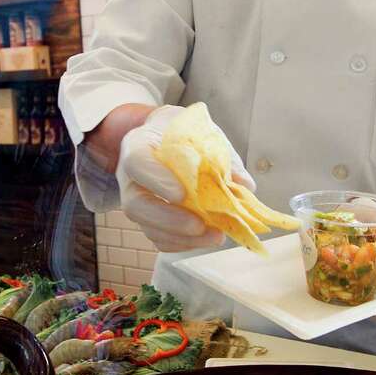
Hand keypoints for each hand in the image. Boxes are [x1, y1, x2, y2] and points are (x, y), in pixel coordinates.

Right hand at [117, 105, 254, 252]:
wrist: (166, 137)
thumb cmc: (184, 133)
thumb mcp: (202, 131)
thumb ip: (222, 157)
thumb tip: (245, 186)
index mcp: (138, 145)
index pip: (137, 162)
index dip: (158, 181)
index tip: (182, 194)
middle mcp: (130, 176)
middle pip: (136, 205)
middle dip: (169, 219)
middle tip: (200, 225)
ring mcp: (136, 200)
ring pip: (147, 226)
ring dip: (182, 237)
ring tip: (214, 236)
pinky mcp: (147, 218)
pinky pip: (158, 237)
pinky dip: (183, 243)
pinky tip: (205, 238)